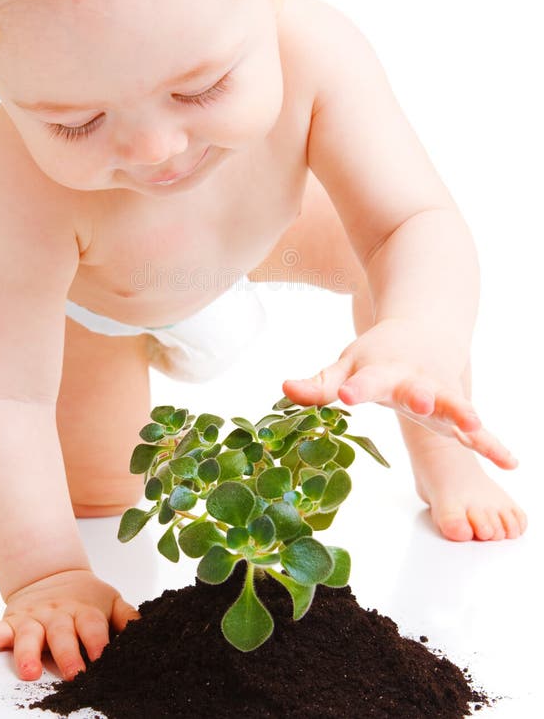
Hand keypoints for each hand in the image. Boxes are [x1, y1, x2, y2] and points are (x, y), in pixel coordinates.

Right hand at [0, 568, 139, 680]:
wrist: (53, 574)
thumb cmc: (85, 598)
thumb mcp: (111, 602)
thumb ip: (128, 618)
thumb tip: (149, 632)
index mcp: (84, 611)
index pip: (93, 628)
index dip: (99, 643)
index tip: (103, 660)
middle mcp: (57, 615)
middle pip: (62, 634)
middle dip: (67, 654)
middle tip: (73, 673)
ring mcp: (32, 618)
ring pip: (28, 635)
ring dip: (27, 653)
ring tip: (30, 671)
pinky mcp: (11, 622)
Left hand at [283, 317, 517, 469]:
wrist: (425, 331)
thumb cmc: (377, 356)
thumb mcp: (346, 365)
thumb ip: (319, 384)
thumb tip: (284, 389)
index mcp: (381, 371)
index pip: (365, 380)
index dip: (354, 387)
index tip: (346, 395)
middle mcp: (414, 381)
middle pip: (416, 389)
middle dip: (420, 396)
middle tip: (422, 402)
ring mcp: (440, 394)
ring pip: (452, 404)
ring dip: (462, 413)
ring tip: (473, 425)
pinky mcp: (457, 410)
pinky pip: (477, 429)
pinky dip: (492, 443)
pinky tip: (509, 462)